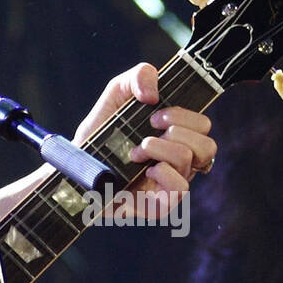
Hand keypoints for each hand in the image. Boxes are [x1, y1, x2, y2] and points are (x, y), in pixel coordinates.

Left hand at [74, 63, 215, 217]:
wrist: (74, 166)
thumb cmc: (100, 134)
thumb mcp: (117, 94)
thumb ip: (139, 76)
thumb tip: (153, 95)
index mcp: (177, 138)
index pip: (204, 125)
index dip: (184, 116)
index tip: (154, 114)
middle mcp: (180, 163)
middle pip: (207, 145)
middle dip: (175, 131)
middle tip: (146, 131)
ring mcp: (171, 185)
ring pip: (191, 162)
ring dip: (160, 149)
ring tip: (135, 152)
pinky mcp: (159, 206)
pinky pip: (179, 191)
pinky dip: (162, 174)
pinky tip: (143, 170)